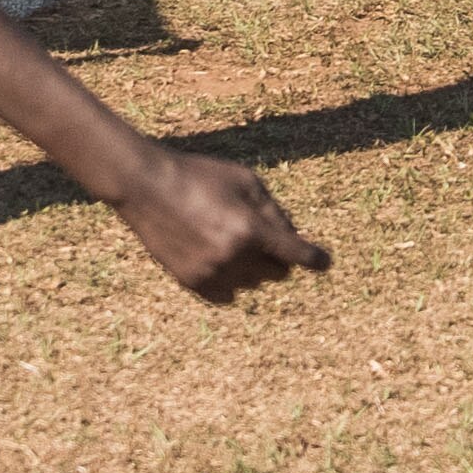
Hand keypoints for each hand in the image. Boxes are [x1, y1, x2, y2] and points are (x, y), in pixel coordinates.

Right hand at [111, 150, 329, 302]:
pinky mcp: (191, 282)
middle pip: (276, 273)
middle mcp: (232, 256)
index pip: (295, 254)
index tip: (325, 263)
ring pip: (252, 285)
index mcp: (250, 229)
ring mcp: (210, 272)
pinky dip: (232, 282)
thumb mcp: (245, 180)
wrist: (147, 187)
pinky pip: (227, 295)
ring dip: (253, 268)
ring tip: (235, 241)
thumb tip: (294, 237)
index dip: (315, 259)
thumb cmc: (200, 176)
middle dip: (278, 257)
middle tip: (265, 239)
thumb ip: (274, 210)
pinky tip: (223, 260)